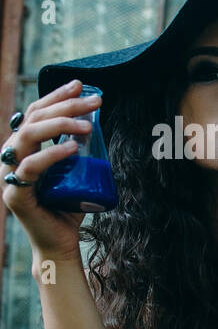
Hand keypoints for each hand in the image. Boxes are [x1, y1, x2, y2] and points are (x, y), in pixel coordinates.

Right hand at [1, 79, 98, 264]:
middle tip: (95, 101)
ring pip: (27, 137)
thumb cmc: (69, 207)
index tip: (81, 85)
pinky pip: (30, 168)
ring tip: (86, 124)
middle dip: (64, 106)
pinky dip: (51, 155)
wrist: (60, 243)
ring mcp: (10, 175)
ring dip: (58, 126)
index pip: (35, 114)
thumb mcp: (76, 172)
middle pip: (33, 120)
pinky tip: (71, 148)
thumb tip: (96, 124)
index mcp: (24, 149)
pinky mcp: (15, 194)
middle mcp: (12, 157)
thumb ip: (78, 151)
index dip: (56, 97)